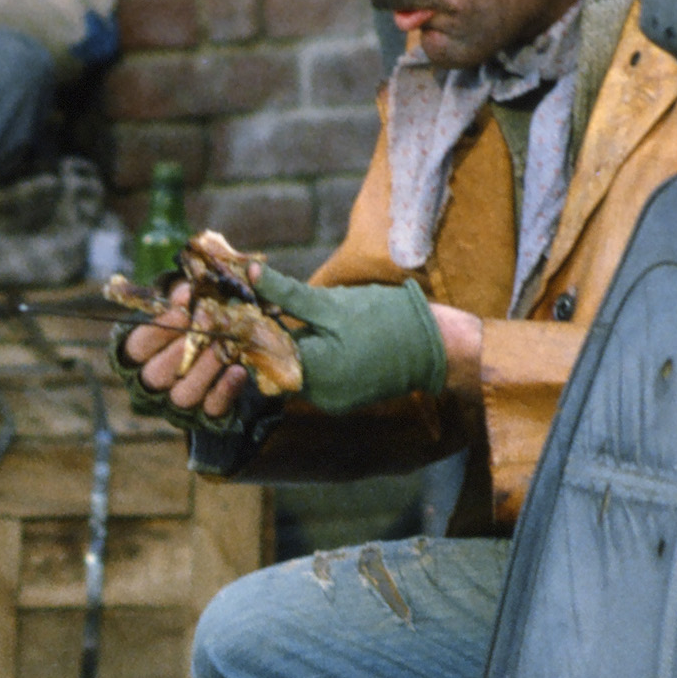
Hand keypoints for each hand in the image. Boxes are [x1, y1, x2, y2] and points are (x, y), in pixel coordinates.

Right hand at [121, 280, 255, 420]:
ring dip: (204, 369)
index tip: (183, 306)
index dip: (158, 327)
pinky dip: (226, 390)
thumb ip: (185, 293)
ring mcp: (178, 402)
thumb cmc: (193, 324)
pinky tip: (239, 371)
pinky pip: (213, 408)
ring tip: (224, 347)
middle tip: (207, 322)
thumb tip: (191, 283)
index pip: (137, 345)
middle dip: (182, 348)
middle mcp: (153, 383)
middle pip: (156, 373)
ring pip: (183, 394)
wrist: (221, 356)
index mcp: (139, 355)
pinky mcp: (206, 414)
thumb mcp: (185, 305)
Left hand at [249, 267, 451, 413]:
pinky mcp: (342, 400)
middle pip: (275, 367)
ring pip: (294, 372)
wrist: (435, 346)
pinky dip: (311, 358)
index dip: (249, 332)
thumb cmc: (385, 319)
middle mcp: (317, 397)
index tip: (241, 308)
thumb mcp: (330, 303)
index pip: (260, 356)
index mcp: (311, 373)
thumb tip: (248, 275)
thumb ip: (285, 294)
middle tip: (264, 308)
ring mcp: (331, 402)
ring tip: (294, 319)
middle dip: (268, 338)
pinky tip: (319, 336)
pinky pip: (314, 378)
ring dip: (290, 347)